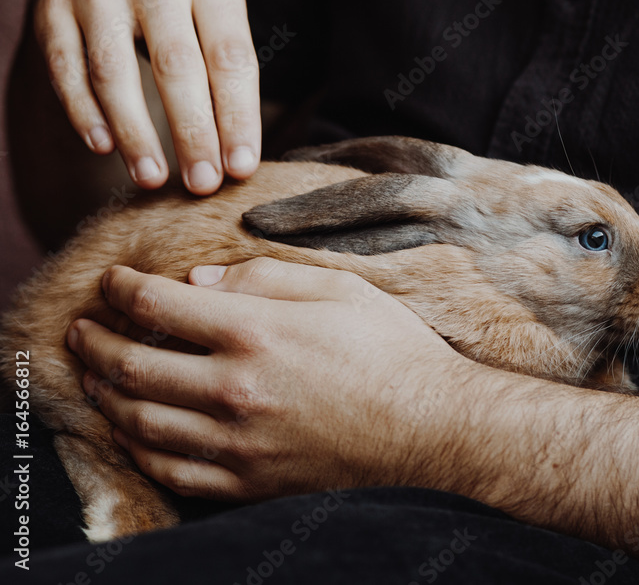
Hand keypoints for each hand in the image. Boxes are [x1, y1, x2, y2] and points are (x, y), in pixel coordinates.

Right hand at [36, 0, 259, 193]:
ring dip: (135, 134)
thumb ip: (227, 69)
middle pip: (176, 68)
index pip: (230, 58)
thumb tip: (235, 152)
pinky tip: (103, 147)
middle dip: (192, 134)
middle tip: (203, 184)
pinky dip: (84, 113)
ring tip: (153, 178)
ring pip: (114, 73)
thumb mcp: (217, 8)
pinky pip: (67, 70)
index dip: (237, 118)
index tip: (241, 168)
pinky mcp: (53, 9)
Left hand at [66, 258, 467, 500]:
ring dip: (107, 396)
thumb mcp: (339, 289)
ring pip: (141, 422)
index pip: (159, 305)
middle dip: (97, 342)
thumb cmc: (392, 351)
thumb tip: (200, 283)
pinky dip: (140, 451)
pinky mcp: (250, 482)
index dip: (123, 289)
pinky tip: (134, 433)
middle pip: (134, 365)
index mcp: (255, 332)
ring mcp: (238, 443)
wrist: (430, 428)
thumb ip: (264, 278)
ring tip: (98, 379)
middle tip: (84, 330)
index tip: (112, 282)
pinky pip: (172, 472)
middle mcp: (234, 389)